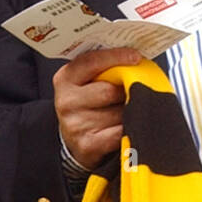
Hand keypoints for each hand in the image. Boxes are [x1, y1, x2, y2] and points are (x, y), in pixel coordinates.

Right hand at [53, 47, 142, 169]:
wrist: (75, 138)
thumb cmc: (91, 103)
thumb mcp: (90, 80)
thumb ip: (106, 67)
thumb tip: (136, 58)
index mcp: (66, 79)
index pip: (91, 62)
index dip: (115, 57)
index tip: (136, 56)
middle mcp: (66, 101)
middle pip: (109, 90)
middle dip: (126, 90)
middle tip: (133, 91)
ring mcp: (75, 125)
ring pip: (118, 112)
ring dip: (130, 111)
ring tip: (127, 110)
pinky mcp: (87, 145)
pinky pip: (120, 132)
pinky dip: (130, 129)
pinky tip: (128, 126)